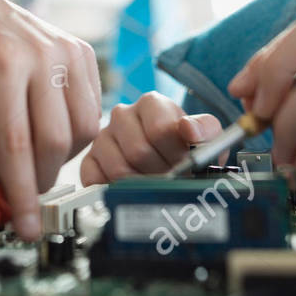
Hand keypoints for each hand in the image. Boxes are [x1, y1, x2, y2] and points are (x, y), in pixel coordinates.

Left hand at [0, 0, 101, 238]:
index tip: (25, 226)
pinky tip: (47, 133)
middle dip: (40, 180)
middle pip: (55, 141)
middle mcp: (42, 55)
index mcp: (1, 64)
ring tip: (30, 158)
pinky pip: (92, 112)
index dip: (22, 191)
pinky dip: (74, 136)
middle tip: (22, 195)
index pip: (17, 143)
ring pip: (83, 131)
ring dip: (59, 159)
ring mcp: (68, 51)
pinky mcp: (83, 53)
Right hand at [80, 91, 220, 184]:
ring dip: (141, 185)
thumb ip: (204, 129)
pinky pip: (96, 180)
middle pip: (138, 152)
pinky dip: (115, 191)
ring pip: (118, 169)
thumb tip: (187, 128)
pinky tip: (131, 190)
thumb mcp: (207, 137)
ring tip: (155, 184)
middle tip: (172, 179)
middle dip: (160, 173)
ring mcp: (103, 138)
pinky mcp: (89, 161)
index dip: (176, 155)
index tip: (186, 164)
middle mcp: (122, 115)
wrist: (174, 163)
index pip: (158, 130)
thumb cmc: (188, 148)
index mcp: (151, 103)